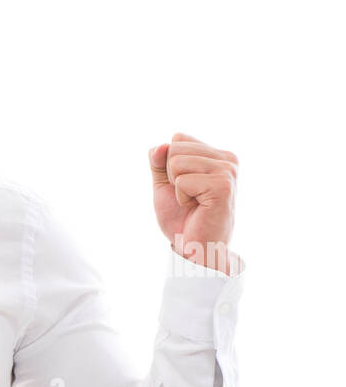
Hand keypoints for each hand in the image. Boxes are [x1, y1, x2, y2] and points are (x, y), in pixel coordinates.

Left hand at [149, 132, 237, 272]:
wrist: (194, 248)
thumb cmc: (182, 219)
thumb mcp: (165, 185)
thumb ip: (159, 162)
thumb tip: (160, 145)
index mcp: (217, 155)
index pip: (178, 138)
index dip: (169, 166)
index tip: (184, 187)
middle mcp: (228, 159)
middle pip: (176, 147)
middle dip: (171, 176)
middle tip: (188, 197)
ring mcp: (227, 171)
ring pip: (176, 162)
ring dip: (176, 188)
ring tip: (193, 202)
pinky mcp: (222, 185)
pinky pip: (182, 181)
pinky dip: (181, 197)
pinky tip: (197, 208)